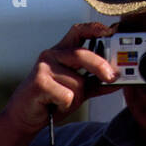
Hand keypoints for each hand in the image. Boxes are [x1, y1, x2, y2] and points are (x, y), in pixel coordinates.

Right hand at [1, 22, 120, 135]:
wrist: (24, 117)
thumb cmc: (52, 100)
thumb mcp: (79, 89)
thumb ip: (97, 82)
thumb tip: (121, 79)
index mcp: (62, 51)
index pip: (79, 31)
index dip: (95, 28)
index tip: (110, 31)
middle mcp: (52, 54)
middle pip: (82, 54)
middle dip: (100, 66)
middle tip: (113, 77)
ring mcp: (44, 67)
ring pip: (77, 81)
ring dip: (76, 98)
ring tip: (63, 102)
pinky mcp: (39, 82)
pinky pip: (67, 94)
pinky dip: (66, 105)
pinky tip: (54, 105)